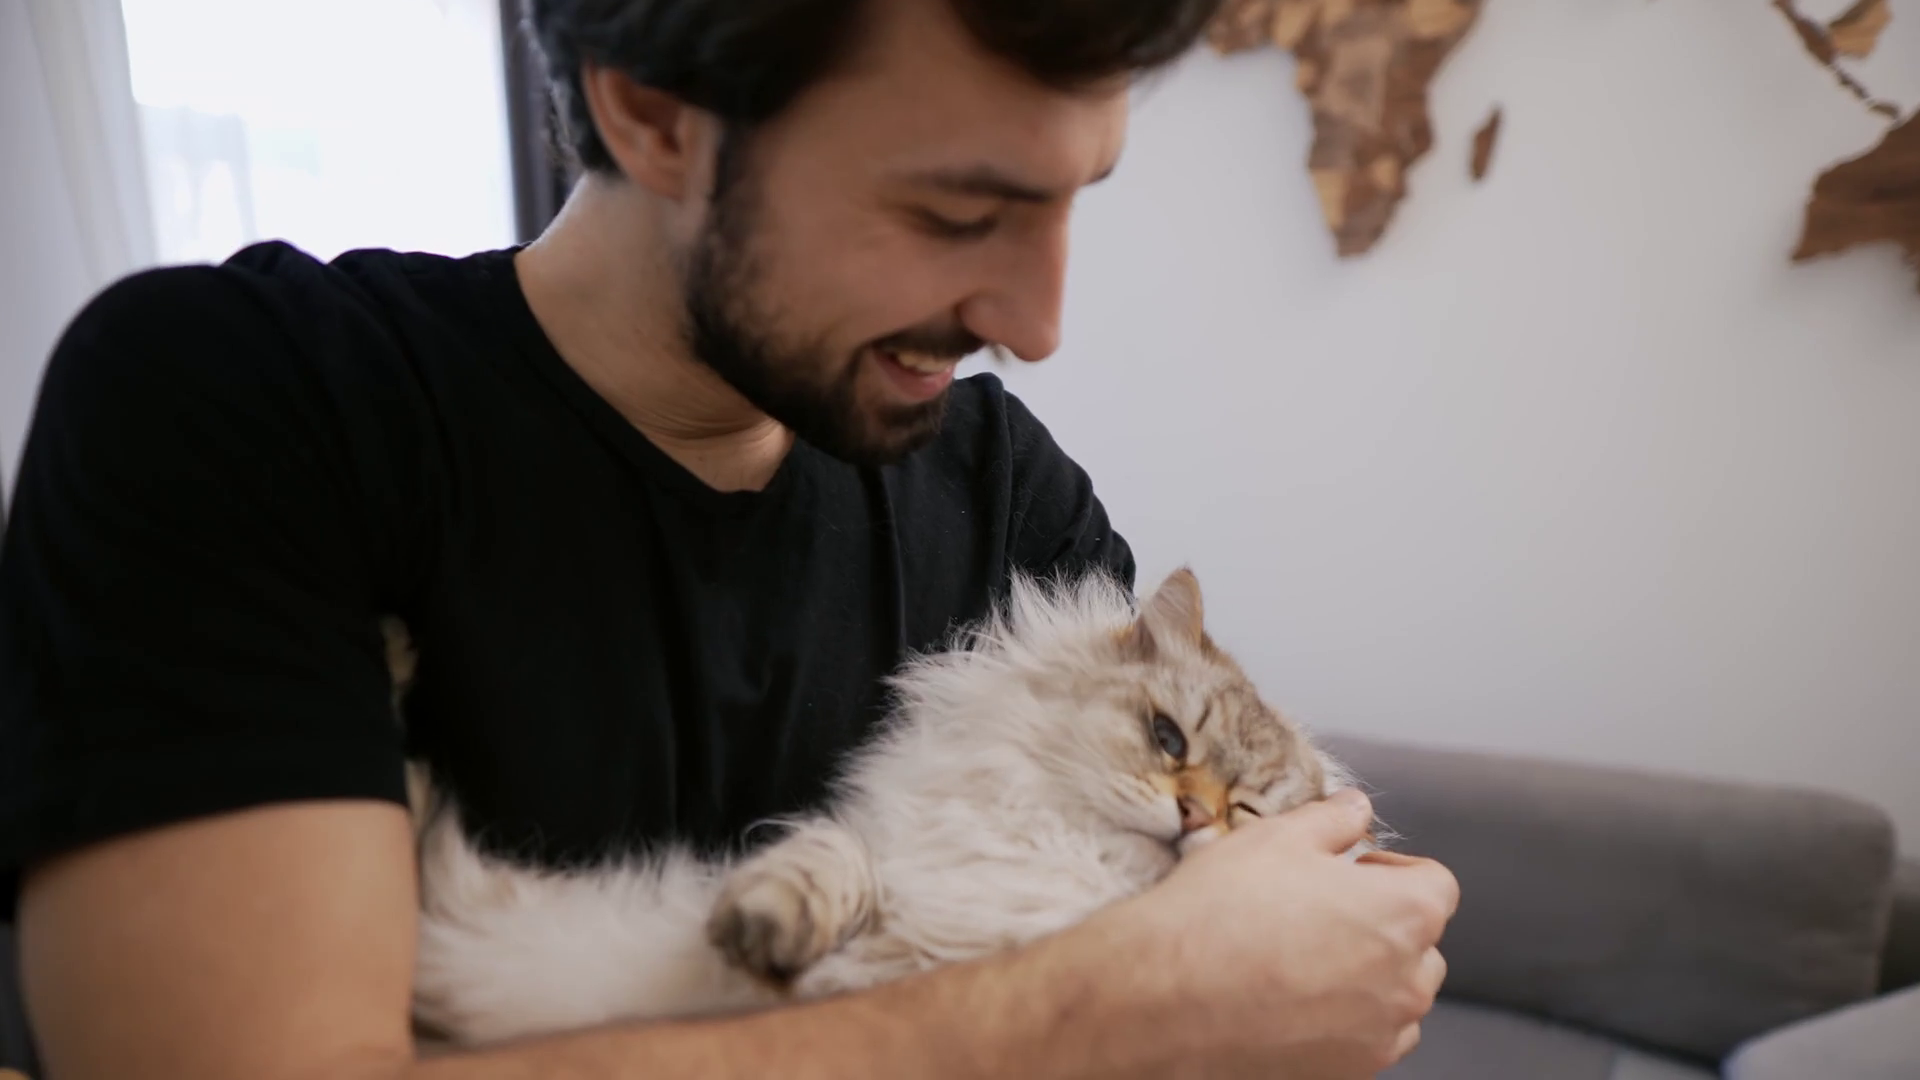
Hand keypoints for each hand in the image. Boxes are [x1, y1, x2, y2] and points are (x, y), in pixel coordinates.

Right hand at [1105, 788, 1457, 1077]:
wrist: (1164, 996)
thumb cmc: (1220, 914)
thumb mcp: (1275, 837)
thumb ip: (1332, 820)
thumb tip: (1354, 809)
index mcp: (1405, 913)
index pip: (1437, 883)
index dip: (1393, 870)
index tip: (1354, 869)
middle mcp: (1407, 980)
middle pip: (1420, 944)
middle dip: (1382, 924)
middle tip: (1319, 912)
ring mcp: (1380, 1034)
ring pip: (1397, 998)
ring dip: (1368, 977)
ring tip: (1300, 959)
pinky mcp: (1348, 1071)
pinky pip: (1368, 1041)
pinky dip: (1345, 1022)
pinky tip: (1290, 1000)